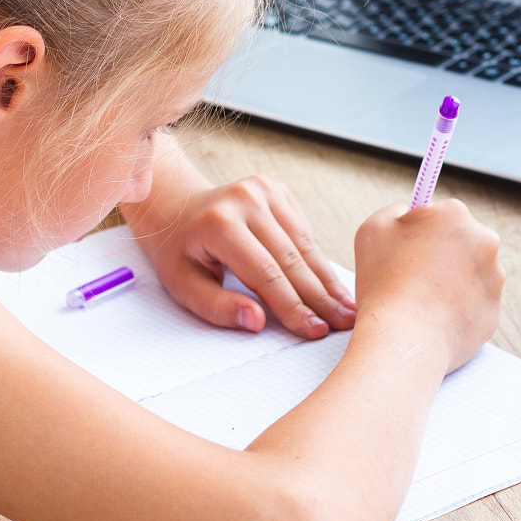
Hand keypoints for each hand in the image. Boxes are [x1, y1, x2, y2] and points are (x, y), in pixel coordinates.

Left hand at [132, 174, 356, 338]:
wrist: (175, 207)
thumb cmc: (178, 251)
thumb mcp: (183, 286)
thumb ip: (217, 307)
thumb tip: (257, 322)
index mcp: (219, 224)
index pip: (266, 273)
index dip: (293, 305)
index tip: (314, 329)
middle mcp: (246, 200)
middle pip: (292, 258)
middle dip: (319, 296)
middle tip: (343, 323)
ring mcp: (264, 190)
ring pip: (305, 244)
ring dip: (326, 280)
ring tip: (346, 308)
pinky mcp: (277, 191)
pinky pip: (304, 232)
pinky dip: (317, 260)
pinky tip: (332, 284)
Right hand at [351, 199, 503, 374]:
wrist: (405, 338)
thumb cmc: (383, 282)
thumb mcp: (374, 228)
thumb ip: (395, 211)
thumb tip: (409, 214)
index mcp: (455, 215)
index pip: (440, 214)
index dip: (420, 231)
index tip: (410, 247)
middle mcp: (484, 240)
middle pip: (460, 242)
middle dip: (441, 255)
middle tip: (411, 276)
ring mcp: (493, 278)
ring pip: (469, 273)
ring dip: (451, 281)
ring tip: (420, 300)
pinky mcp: (493, 310)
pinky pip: (473, 304)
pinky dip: (457, 309)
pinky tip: (433, 316)